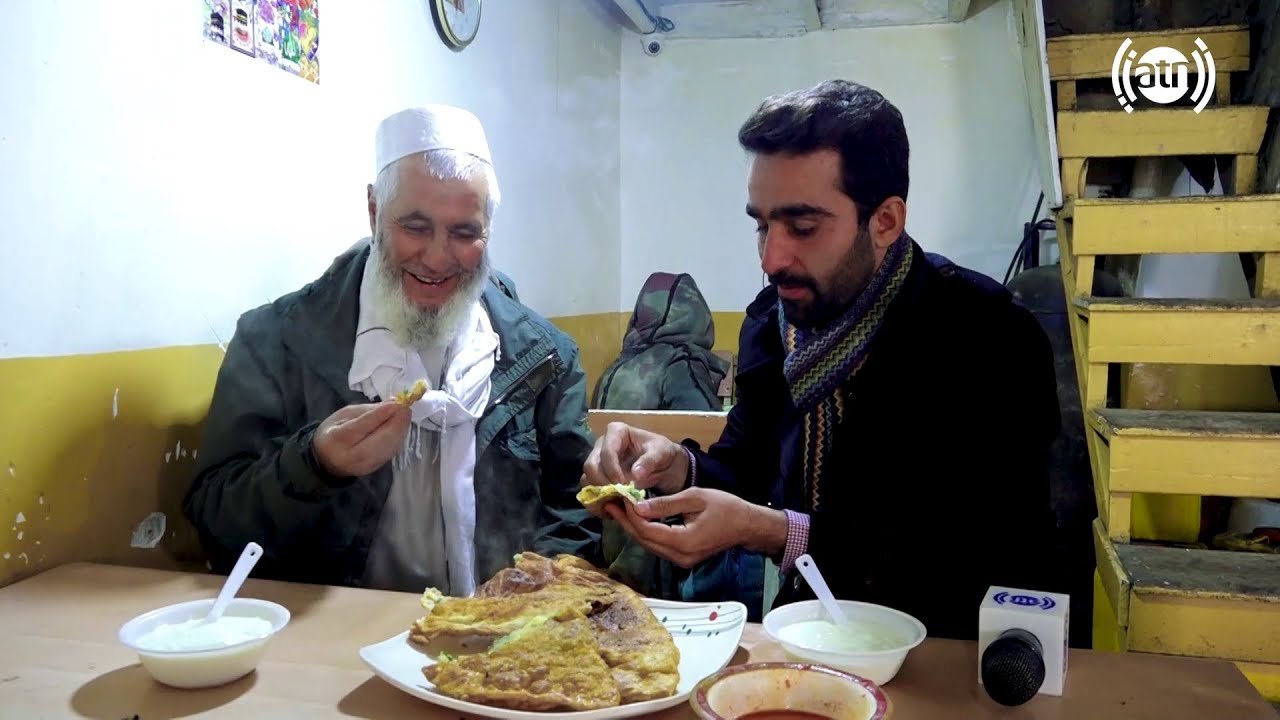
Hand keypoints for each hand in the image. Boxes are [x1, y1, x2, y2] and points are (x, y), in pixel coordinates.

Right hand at [312, 402, 411, 477]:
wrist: (327, 460)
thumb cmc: (335, 431)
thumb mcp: (344, 415)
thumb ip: (368, 410)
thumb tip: (393, 404)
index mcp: (338, 439)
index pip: (362, 426)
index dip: (382, 414)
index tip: (397, 403)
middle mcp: (352, 456)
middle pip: (380, 440)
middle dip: (397, 423)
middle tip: (406, 408)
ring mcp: (365, 465)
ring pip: (389, 448)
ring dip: (401, 430)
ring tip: (405, 415)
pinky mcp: (375, 469)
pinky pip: (391, 452)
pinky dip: (399, 438)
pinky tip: (401, 427)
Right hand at [581, 422, 688, 495]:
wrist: (665, 466)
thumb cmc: (662, 453)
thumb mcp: (662, 453)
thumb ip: (650, 461)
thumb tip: (635, 474)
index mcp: (616, 432)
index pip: (606, 451)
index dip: (612, 469)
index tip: (623, 484)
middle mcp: (602, 446)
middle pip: (591, 466)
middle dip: (603, 484)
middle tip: (619, 496)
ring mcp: (598, 463)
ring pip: (587, 481)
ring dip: (599, 496)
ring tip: (617, 505)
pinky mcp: (598, 480)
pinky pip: (590, 493)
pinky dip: (598, 504)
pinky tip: (612, 511)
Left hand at [604, 487, 787, 568]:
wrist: (748, 526)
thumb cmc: (726, 507)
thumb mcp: (695, 498)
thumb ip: (665, 504)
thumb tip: (636, 506)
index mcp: (684, 541)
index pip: (647, 530)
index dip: (630, 515)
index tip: (618, 497)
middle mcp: (680, 556)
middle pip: (644, 541)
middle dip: (626, 522)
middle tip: (609, 503)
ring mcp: (682, 561)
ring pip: (649, 545)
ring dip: (634, 528)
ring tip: (618, 508)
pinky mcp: (683, 559)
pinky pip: (658, 546)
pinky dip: (646, 532)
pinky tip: (637, 518)